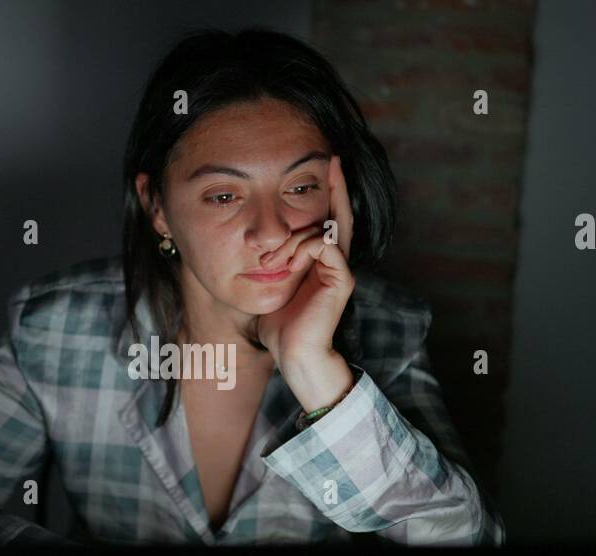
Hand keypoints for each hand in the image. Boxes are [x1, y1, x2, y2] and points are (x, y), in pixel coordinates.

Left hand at [254, 154, 354, 369]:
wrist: (293, 355)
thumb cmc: (278, 326)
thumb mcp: (269, 284)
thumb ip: (270, 262)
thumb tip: (254, 245)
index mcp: (320, 261)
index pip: (327, 219)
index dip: (330, 193)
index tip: (325, 165)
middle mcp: (335, 262)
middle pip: (338, 215)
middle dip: (335, 186)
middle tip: (331, 160)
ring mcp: (340, 270)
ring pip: (323, 231)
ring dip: (293, 238)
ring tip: (273, 261)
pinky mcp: (342, 279)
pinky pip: (324, 246)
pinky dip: (302, 249)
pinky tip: (287, 264)